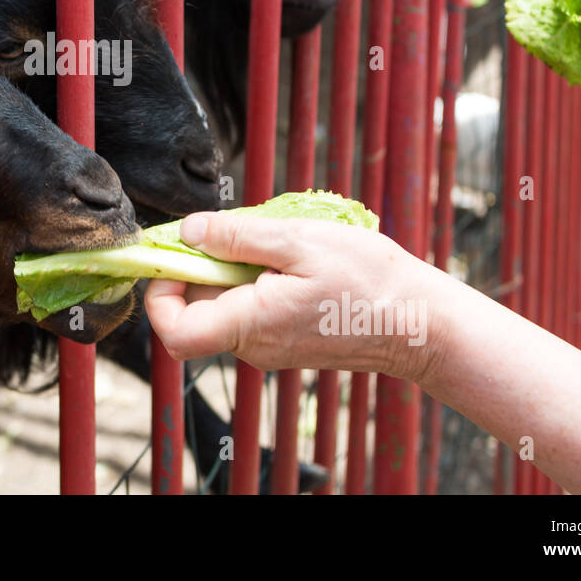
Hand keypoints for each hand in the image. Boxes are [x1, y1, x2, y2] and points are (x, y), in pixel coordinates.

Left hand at [143, 211, 442, 377]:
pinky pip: (251, 310)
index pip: (173, 332)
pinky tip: (292, 262)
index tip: (177, 256)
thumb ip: (237, 237)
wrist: (420, 323)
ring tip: (278, 246)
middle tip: (240, 234)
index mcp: (251, 325)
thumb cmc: (368, 280)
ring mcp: (270, 348)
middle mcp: (253, 347)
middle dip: (204, 267)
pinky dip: (257, 281)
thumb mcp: (299, 241)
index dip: (161, 293)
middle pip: (196, 311)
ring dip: (235, 270)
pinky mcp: (285, 341)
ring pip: (225, 306)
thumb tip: (187, 232)